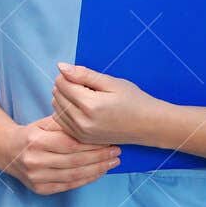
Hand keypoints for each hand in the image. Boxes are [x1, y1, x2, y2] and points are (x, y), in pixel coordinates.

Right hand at [0, 114, 119, 195]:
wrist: (7, 152)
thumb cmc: (31, 134)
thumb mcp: (43, 123)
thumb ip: (65, 124)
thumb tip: (93, 123)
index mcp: (35, 140)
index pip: (70, 144)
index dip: (91, 144)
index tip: (109, 141)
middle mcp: (34, 160)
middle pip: (74, 161)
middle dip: (99, 157)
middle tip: (116, 152)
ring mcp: (36, 177)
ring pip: (73, 175)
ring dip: (97, 170)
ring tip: (112, 163)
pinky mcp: (39, 189)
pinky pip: (68, 186)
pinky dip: (86, 180)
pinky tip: (99, 173)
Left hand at [50, 62, 165, 145]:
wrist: (149, 126)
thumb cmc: (133, 101)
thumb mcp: (111, 82)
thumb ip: (83, 74)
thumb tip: (60, 67)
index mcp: (90, 105)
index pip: (62, 84)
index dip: (68, 75)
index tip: (82, 76)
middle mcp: (82, 122)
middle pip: (56, 96)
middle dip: (65, 86)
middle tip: (85, 86)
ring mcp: (81, 134)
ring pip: (56, 108)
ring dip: (64, 99)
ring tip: (84, 97)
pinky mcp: (82, 140)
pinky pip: (61, 122)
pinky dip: (65, 112)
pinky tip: (80, 108)